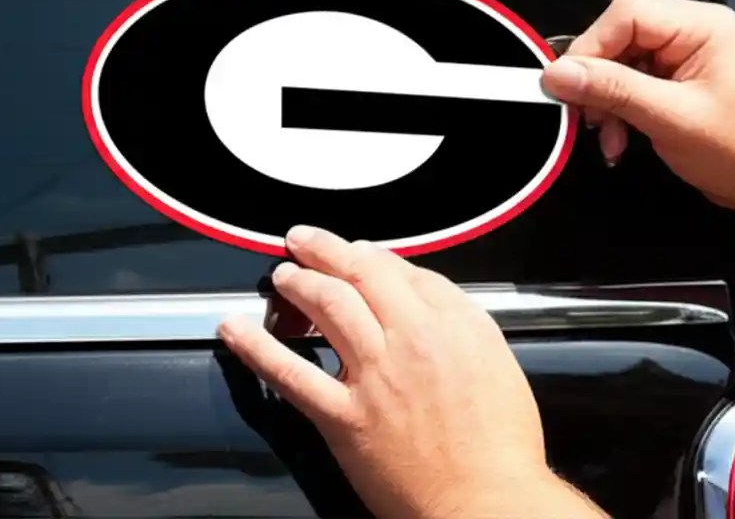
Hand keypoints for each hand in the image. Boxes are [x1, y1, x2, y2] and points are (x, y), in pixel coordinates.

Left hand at [217, 226, 604, 518]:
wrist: (487, 502)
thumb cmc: (500, 447)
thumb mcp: (498, 366)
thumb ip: (463, 326)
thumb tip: (429, 302)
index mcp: (455, 325)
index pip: (403, 271)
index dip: (373, 256)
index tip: (359, 253)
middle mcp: (411, 339)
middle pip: (360, 274)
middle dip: (325, 250)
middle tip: (304, 241)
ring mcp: (373, 376)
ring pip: (326, 306)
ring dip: (298, 282)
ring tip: (283, 275)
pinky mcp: (344, 416)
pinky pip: (290, 374)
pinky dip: (256, 347)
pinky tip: (234, 329)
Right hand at [541, 0, 734, 213]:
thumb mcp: (670, 118)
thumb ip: (613, 90)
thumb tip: (558, 73)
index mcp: (703, 26)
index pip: (628, 13)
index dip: (592, 46)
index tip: (567, 84)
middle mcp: (692, 31)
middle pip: (620, 36)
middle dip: (598, 79)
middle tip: (585, 115)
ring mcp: (683, 55)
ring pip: (619, 62)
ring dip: (605, 101)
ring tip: (608, 136)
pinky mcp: (674, 80)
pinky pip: (629, 83)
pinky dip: (617, 111)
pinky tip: (618, 138)